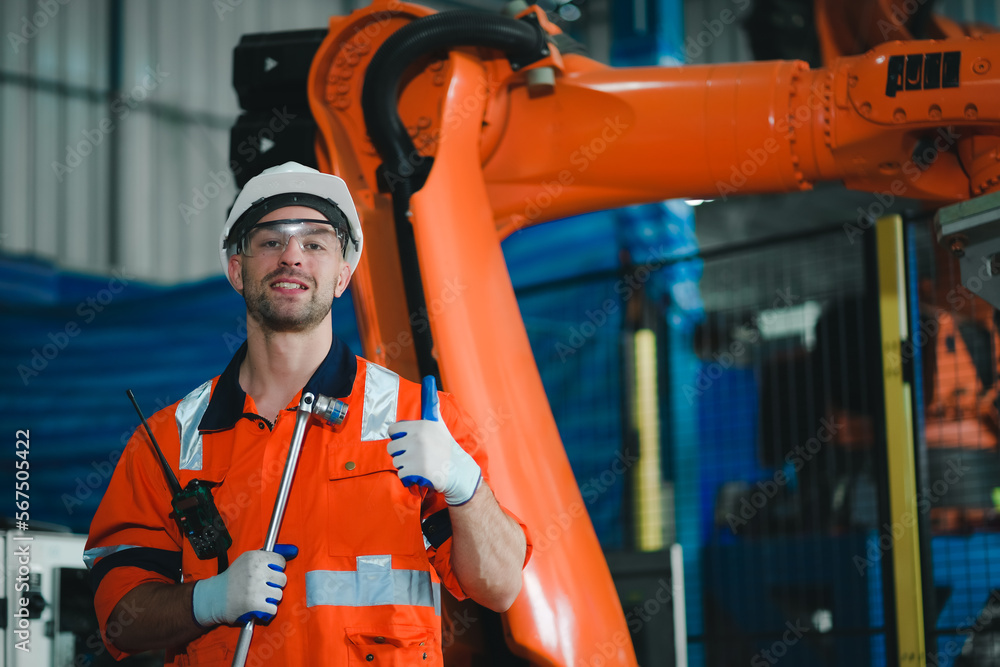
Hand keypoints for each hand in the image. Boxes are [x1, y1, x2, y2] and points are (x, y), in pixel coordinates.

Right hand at [191, 544, 297, 626]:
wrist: (213, 597)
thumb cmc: (233, 579)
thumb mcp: (248, 560)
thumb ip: (270, 555)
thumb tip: (295, 550)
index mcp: (254, 558)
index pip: (280, 561)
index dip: (276, 570)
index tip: (268, 574)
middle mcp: (255, 571)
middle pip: (282, 579)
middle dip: (274, 585)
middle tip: (262, 587)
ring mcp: (255, 588)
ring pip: (279, 595)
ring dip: (271, 599)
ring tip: (259, 597)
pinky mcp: (253, 604)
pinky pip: (273, 609)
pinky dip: (267, 611)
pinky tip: (258, 607)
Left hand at [386, 376, 481, 505]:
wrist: (460, 471)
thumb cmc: (445, 445)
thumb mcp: (438, 422)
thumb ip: (431, 403)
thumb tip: (428, 378)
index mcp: (421, 425)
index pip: (392, 430)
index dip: (399, 437)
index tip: (411, 442)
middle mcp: (419, 438)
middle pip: (392, 447)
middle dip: (402, 453)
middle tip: (417, 456)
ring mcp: (418, 455)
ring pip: (396, 462)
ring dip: (405, 466)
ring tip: (420, 464)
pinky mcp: (418, 471)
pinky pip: (401, 475)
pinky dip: (409, 478)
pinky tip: (421, 474)